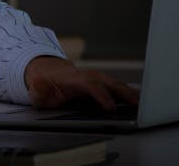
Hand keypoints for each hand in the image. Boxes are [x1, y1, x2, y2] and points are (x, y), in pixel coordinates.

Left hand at [24, 56, 138, 110]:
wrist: (45, 71)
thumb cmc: (42, 83)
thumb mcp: (36, 89)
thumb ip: (38, 90)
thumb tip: (39, 88)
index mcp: (71, 78)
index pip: (90, 85)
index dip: (101, 95)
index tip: (111, 108)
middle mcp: (84, 75)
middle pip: (106, 80)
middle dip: (122, 91)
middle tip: (137, 104)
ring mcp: (92, 76)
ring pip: (112, 81)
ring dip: (127, 91)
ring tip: (142, 102)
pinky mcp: (97, 80)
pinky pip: (113, 84)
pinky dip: (125, 90)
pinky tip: (136, 98)